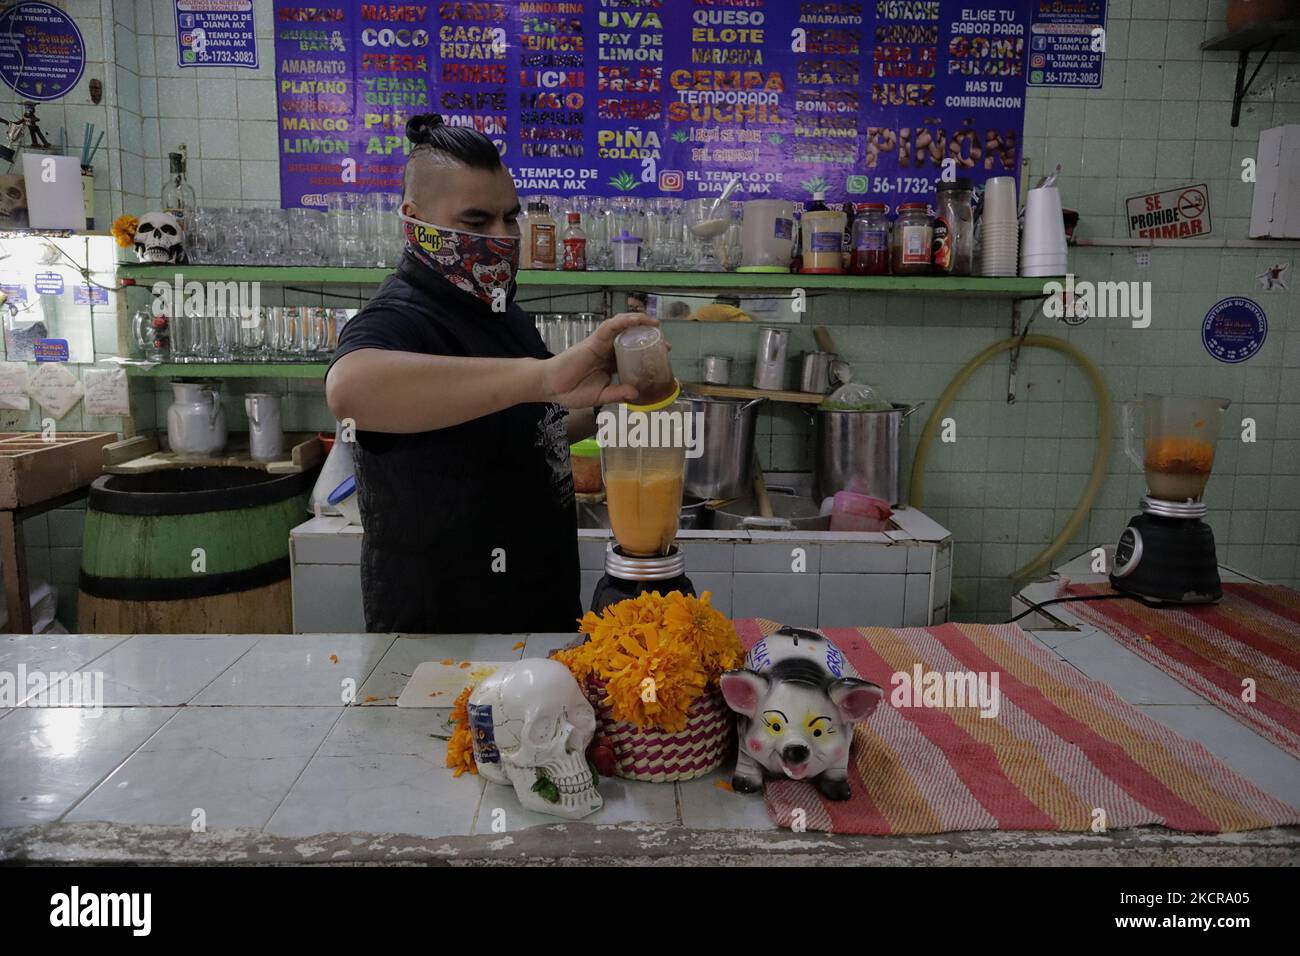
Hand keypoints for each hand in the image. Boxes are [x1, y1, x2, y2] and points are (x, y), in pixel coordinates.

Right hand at [539, 312, 658, 408]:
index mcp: (610, 363)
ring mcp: (601, 344)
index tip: (663, 358)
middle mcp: (607, 350)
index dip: (648, 354)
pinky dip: (624, 321)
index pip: (633, 354)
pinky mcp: (594, 340)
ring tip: (655, 324)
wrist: (552, 387)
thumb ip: (618, 393)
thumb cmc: (572, 391)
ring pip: (622, 327)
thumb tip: (637, 394)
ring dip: (639, 323)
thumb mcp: (601, 396)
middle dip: (648, 338)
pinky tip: (637, 320)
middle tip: (665, 345)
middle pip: (631, 338)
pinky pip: (610, 326)